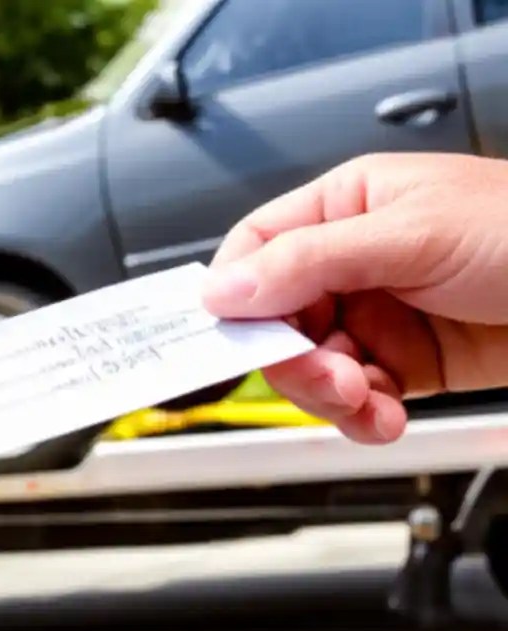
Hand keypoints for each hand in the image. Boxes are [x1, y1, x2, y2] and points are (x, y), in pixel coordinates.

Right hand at [202, 152, 507, 443]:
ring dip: (329, 397)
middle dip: (294, 360)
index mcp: (346, 207)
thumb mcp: (411, 235)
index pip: (256, 251)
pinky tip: (385, 416)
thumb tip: (226, 288)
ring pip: (312, 368)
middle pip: (277, 322)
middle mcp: (354, 261)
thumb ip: (310, 261)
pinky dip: (362, 417)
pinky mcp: (407, 364)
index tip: (234, 338)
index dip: (237, 297)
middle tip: (325, 378)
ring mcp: (380, 315)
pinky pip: (356, 398)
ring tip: (365, 403)